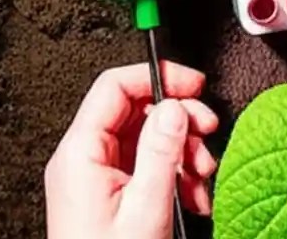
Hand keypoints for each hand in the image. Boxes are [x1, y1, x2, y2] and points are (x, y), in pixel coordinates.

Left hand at [45, 64, 219, 238]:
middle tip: (205, 133)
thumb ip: (160, 152)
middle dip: (179, 122)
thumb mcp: (144, 207)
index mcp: (80, 153)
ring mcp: (97, 176)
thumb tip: (174, 107)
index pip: (114, 87)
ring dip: (183, 152)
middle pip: (136, 111)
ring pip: (148, 138)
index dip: (157, 78)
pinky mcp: (111, 193)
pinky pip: (147, 165)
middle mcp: (84, 159)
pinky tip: (191, 194)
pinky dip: (176, 174)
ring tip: (200, 176)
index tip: (192, 85)